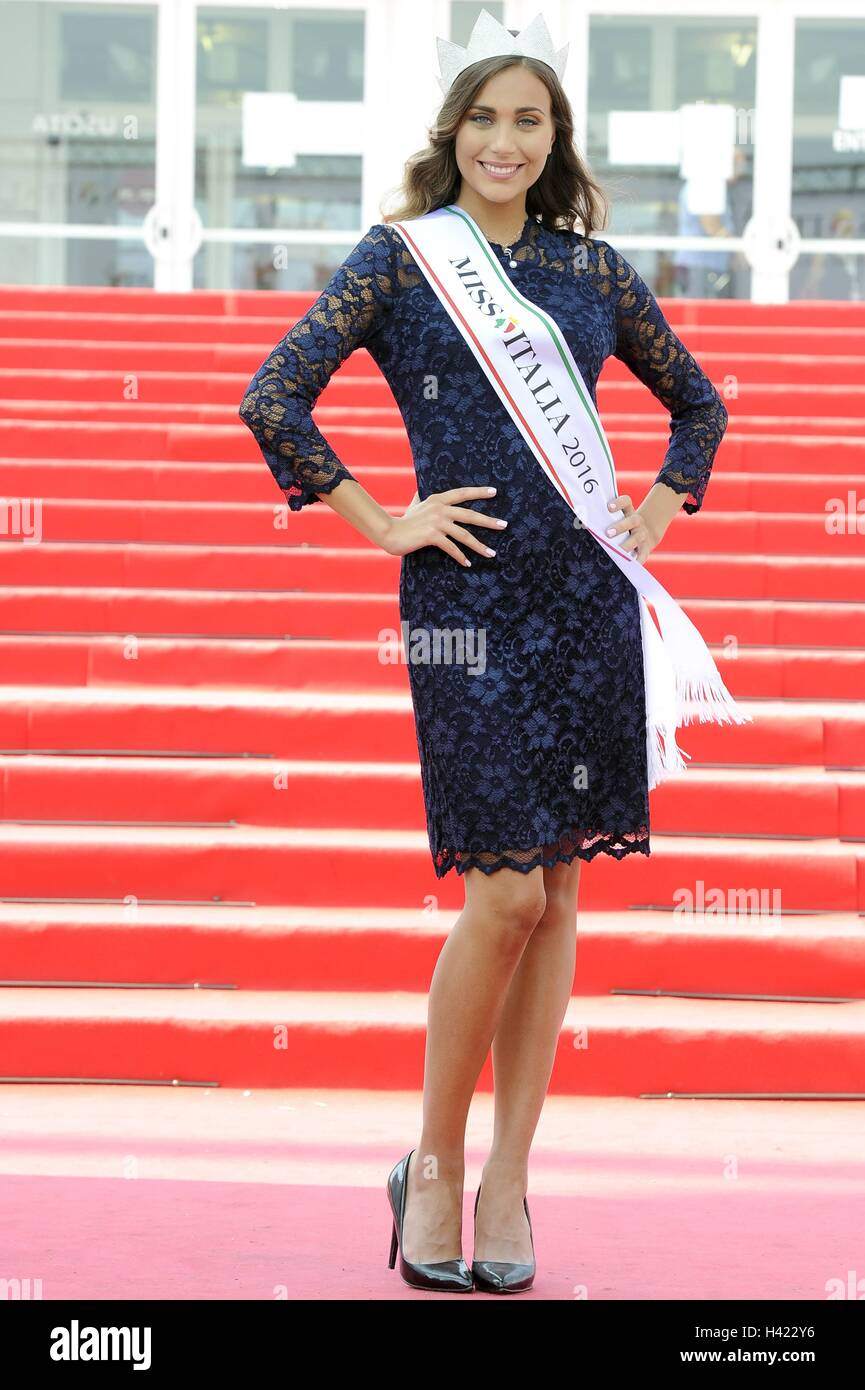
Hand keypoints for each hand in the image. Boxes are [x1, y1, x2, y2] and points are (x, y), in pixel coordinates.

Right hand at [381, 485, 506, 567]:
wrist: (390, 532)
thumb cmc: (403, 521)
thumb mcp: (415, 505)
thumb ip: (421, 497)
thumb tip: (420, 491)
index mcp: (437, 499)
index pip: (462, 493)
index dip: (479, 492)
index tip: (495, 492)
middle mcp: (439, 509)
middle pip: (470, 515)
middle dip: (488, 521)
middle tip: (504, 525)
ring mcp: (436, 523)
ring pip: (464, 534)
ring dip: (479, 545)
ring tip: (492, 553)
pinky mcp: (432, 536)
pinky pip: (451, 548)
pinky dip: (460, 556)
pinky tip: (468, 563)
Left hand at [604, 493, 658, 562]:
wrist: (644, 535)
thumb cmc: (622, 527)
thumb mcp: (616, 519)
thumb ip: (602, 519)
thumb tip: (578, 523)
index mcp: (628, 511)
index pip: (626, 501)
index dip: (619, 503)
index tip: (608, 507)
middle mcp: (637, 521)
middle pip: (632, 520)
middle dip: (620, 526)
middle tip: (608, 533)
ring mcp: (642, 534)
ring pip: (637, 537)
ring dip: (627, 544)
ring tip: (617, 551)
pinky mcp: (645, 547)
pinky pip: (643, 554)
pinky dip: (638, 559)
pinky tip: (630, 564)